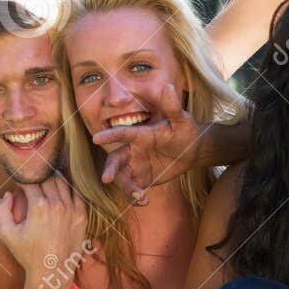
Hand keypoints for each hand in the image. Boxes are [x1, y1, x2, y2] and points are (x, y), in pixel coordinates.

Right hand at [0, 175, 88, 278]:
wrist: (52, 272)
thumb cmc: (28, 254)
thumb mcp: (7, 234)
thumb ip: (2, 210)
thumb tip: (8, 193)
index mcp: (38, 206)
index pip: (31, 181)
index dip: (24, 179)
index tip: (21, 182)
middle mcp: (57, 205)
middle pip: (48, 179)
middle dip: (40, 177)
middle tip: (35, 179)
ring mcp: (72, 210)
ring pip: (64, 184)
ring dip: (55, 180)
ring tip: (47, 181)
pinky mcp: (82, 216)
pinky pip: (77, 195)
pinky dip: (69, 189)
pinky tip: (63, 190)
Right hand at [92, 83, 202, 204]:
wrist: (192, 149)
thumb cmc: (185, 130)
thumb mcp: (181, 120)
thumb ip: (173, 107)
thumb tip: (168, 86)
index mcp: (139, 134)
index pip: (122, 134)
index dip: (109, 136)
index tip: (96, 138)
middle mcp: (133, 150)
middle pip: (116, 159)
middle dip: (110, 168)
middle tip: (106, 179)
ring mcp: (135, 165)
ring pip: (122, 177)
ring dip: (127, 188)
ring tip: (140, 196)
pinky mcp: (141, 178)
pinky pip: (133, 189)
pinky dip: (135, 197)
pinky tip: (145, 201)